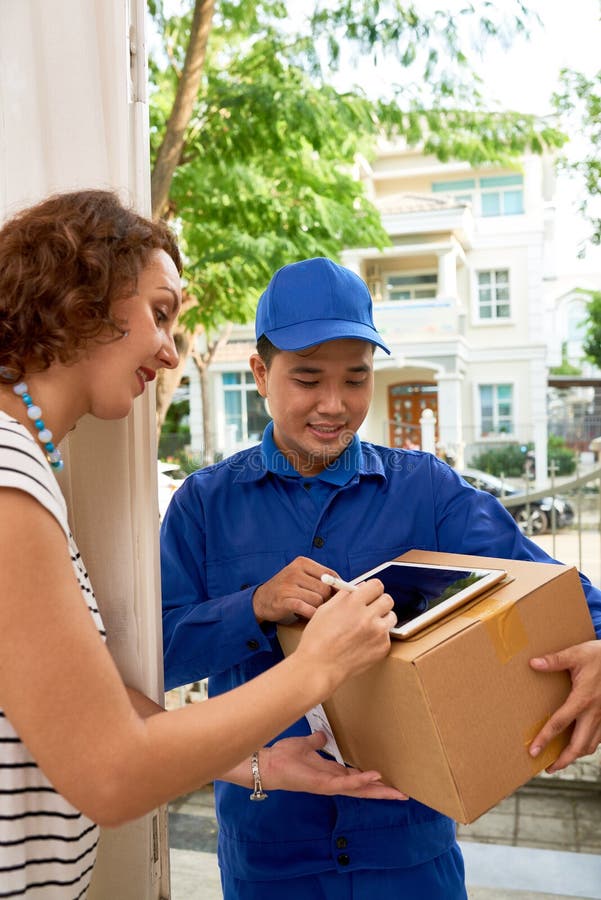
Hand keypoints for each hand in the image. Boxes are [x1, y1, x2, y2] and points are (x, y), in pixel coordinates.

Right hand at [253, 556, 337, 622]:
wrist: (261, 600)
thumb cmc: (287, 589)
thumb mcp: (301, 576)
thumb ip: (321, 578)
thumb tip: (346, 588)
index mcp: (302, 562)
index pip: (330, 573)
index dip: (337, 587)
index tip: (337, 595)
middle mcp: (295, 572)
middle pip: (325, 588)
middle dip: (325, 599)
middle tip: (320, 604)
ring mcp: (288, 586)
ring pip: (318, 600)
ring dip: (317, 608)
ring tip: (309, 608)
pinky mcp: (284, 601)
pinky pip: (307, 609)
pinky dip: (310, 614)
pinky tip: (306, 614)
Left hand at [260, 732, 407, 799]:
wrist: (268, 764)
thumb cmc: (283, 758)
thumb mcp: (305, 745)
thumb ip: (316, 741)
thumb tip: (323, 735)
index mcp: (331, 773)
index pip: (356, 778)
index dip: (372, 780)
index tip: (389, 780)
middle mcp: (332, 782)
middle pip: (363, 789)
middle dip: (382, 792)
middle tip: (403, 795)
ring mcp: (328, 785)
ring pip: (358, 790)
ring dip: (377, 790)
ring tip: (396, 791)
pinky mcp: (322, 784)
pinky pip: (345, 784)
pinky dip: (360, 781)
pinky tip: (373, 777)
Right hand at [296, 577, 395, 685]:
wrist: (319, 667)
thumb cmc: (317, 640)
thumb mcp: (325, 609)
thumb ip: (344, 596)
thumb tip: (359, 588)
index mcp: (353, 603)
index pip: (377, 585)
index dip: (372, 589)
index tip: (370, 594)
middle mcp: (368, 616)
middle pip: (388, 600)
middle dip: (379, 602)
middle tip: (371, 609)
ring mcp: (378, 633)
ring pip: (391, 617)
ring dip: (382, 619)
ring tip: (367, 628)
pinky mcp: (383, 648)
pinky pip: (387, 636)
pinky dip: (378, 638)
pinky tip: (363, 643)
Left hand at [529, 640, 600, 771]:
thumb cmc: (598, 655)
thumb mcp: (576, 654)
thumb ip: (555, 661)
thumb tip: (533, 663)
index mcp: (582, 699)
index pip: (560, 723)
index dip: (546, 739)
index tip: (534, 751)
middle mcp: (594, 713)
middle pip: (578, 745)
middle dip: (564, 760)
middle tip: (548, 768)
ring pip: (591, 745)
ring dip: (575, 756)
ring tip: (561, 761)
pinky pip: (599, 738)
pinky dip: (587, 746)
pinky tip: (578, 746)